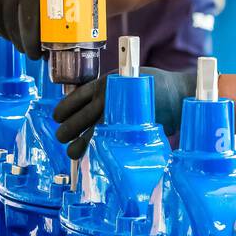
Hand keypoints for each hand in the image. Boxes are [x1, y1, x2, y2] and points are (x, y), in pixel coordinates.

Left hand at [53, 67, 197, 159]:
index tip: (57, 118)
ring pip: (88, 135)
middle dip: (65, 131)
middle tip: (62, 138)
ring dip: (76, 145)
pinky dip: (95, 151)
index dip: (63, 110)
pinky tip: (91, 156)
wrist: (178, 94)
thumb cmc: (153, 87)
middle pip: (76, 119)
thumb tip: (86, 107)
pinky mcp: (128, 129)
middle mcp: (107, 98)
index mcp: (105, 83)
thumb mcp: (127, 79)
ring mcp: (117, 115)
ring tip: (72, 151)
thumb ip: (108, 91)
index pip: (74, 98)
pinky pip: (106, 143)